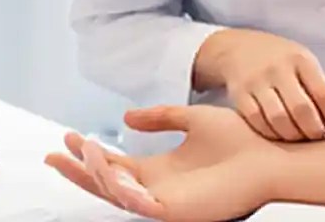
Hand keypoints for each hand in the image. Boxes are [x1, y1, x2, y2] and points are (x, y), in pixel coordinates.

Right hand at [45, 104, 278, 221]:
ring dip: (95, 175)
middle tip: (54, 154)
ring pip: (118, 194)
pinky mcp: (178, 210)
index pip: (113, 165)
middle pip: (106, 183)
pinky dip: (122, 189)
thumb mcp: (192, 119)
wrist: (270, 152)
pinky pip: (141, 203)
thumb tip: (126, 115)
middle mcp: (156, 188)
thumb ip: (161, 117)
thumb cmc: (240, 139)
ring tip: (81, 152)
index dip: (88, 154)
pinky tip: (110, 170)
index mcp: (158, 169)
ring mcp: (165, 201)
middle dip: (78, 170)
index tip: (68, 137)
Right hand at [196, 28, 324, 141]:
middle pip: (301, 109)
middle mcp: (279, 69)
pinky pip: (257, 122)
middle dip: (313, 131)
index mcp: (301, 60)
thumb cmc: (281, 59)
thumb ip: (317, 86)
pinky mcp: (239, 95)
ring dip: (293, 136)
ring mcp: (257, 82)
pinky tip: (279, 135)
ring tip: (300, 139)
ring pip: (278, 119)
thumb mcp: (303, 62)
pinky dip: (271, 134)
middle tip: (318, 139)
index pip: (323, 93)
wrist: (238, 48)